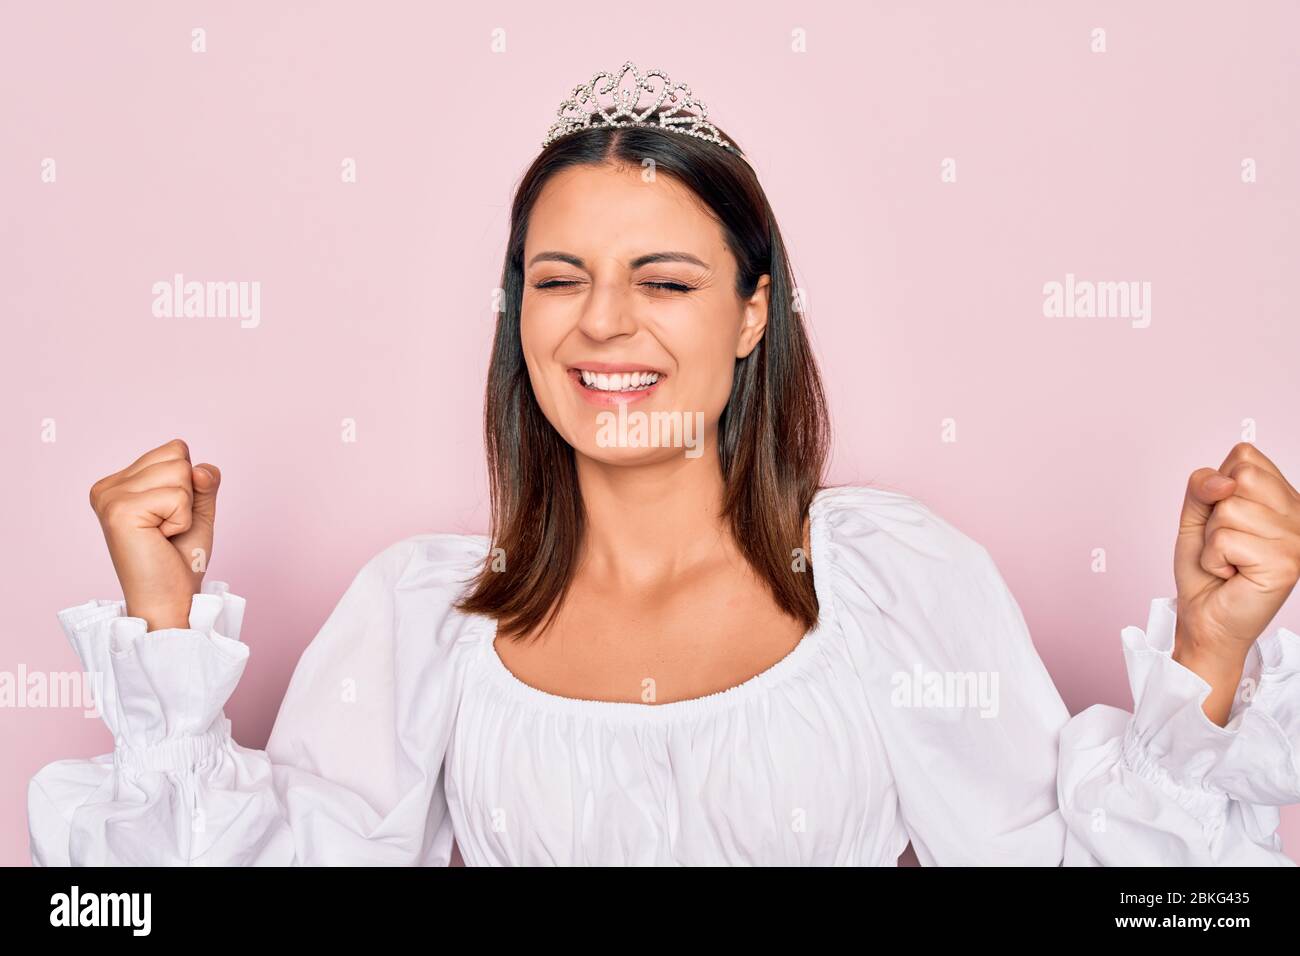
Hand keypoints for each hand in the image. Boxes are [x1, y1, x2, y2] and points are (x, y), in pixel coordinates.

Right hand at [88, 439, 221, 630]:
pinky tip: (161, 538)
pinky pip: (178, 495)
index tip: (171, 517)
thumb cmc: (180, 559)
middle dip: (188, 494)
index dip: (189, 484)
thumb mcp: (198, 509)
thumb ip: (204, 479)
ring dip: (185, 508)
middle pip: (178, 454)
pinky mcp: (119, 510)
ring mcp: (109, 497)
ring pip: (180, 471)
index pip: (175, 449)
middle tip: (168, 528)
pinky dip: (182, 519)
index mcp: (120, 483)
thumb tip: (200, 468)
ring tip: (164, 533)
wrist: (171, 599)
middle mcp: (108, 487)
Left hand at [1173, 442, 1299, 722]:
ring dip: (1212, 540)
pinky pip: (1224, 539)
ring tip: (1228, 561)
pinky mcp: (1285, 563)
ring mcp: (1296, 539)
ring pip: (1228, 510)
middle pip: (1239, 476)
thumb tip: (1226, 480)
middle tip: (1224, 543)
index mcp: (1284, 499)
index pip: (1245, 456)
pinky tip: (1231, 574)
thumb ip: (1203, 486)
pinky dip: (1213, 559)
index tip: (1224, 518)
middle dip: (1215, 511)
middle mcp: (1298, 515)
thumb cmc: (1204, 569)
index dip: (1218, 487)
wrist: (1204, 618)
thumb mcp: (1197, 516)